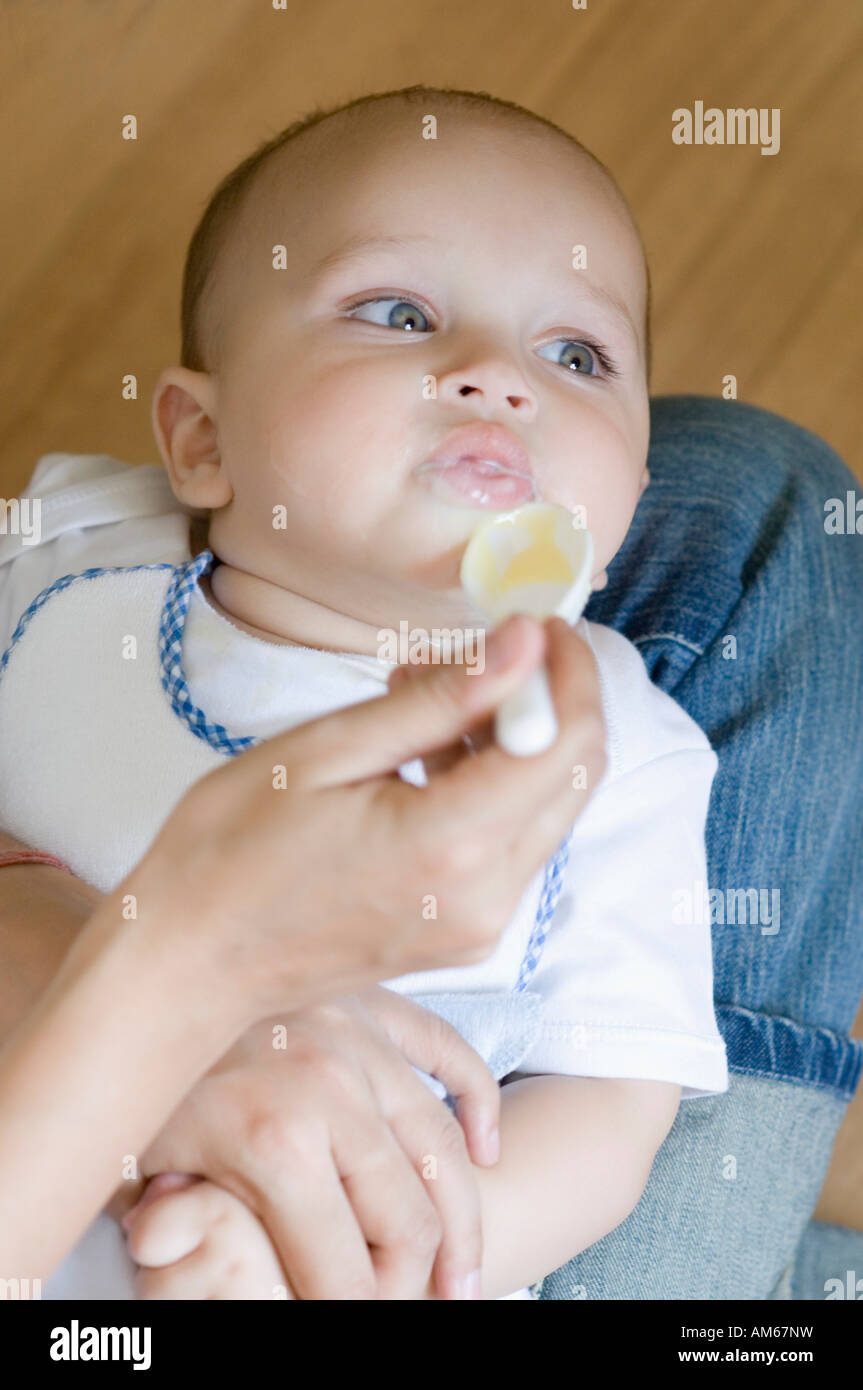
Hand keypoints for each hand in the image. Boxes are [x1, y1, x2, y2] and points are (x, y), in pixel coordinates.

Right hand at [111, 613, 605, 1026]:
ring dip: (509, 740)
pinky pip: (509, 844)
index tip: (535, 624)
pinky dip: (486, 786)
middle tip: (481, 649)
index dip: (567, 671)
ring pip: (544, 808)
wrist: (192, 963)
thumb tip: (523, 644)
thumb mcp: (327, 749)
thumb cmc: (231, 851)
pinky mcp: (464, 933)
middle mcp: (485, 894)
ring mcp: (479, 924)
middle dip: (545, 699)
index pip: (566, 744)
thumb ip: (440, 698)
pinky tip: (420, 754)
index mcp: (450, 843)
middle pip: (572, 776)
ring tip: (420, 694)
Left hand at [130, 989, 500, 1298]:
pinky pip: (448, 1052)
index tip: (355, 1327)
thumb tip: (208, 1278)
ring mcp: (359, 1037)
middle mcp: (332, 1087)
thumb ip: (180, 1237)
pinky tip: (487, 1151)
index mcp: (275, 1141)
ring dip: (464, 1221)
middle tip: (414, 1309)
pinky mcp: (370, 1000)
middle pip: (409, 1216)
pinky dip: (477, 1102)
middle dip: (416, 1283)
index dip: (355, 1318)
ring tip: (464, 1277)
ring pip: (442, 1145)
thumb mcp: (134, 1171)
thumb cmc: (135, 1078)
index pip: (345, 1272)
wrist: (140, 967)